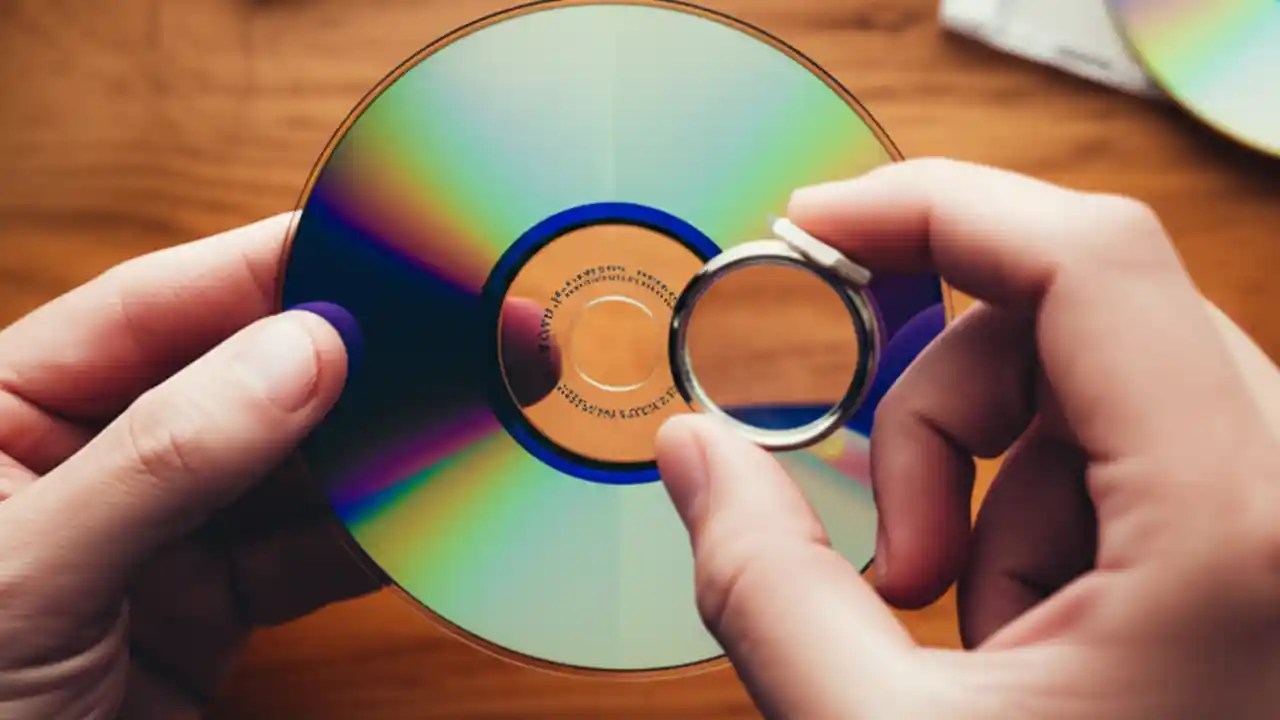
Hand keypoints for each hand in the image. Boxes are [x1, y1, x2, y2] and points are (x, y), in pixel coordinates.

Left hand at [0, 214, 558, 718]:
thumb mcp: (28, 574)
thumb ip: (164, 456)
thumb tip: (305, 351)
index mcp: (5, 412)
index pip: (151, 310)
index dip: (266, 271)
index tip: (372, 247)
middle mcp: (90, 460)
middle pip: (241, 379)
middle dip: (346, 362)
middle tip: (450, 338)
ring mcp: (155, 535)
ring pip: (290, 470)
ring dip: (371, 456)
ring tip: (450, 426)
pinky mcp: (206, 609)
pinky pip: (304, 557)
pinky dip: (365, 542)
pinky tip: (416, 518)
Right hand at [656, 159, 1279, 718]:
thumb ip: (761, 581)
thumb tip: (691, 448)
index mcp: (1237, 532)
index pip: (1087, 259)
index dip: (933, 209)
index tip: (815, 226)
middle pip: (1079, 321)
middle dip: (942, 406)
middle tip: (891, 553)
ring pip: (1102, 391)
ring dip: (992, 485)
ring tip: (966, 632)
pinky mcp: (1263, 551)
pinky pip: (1135, 459)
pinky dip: (1047, 520)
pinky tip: (1028, 642)